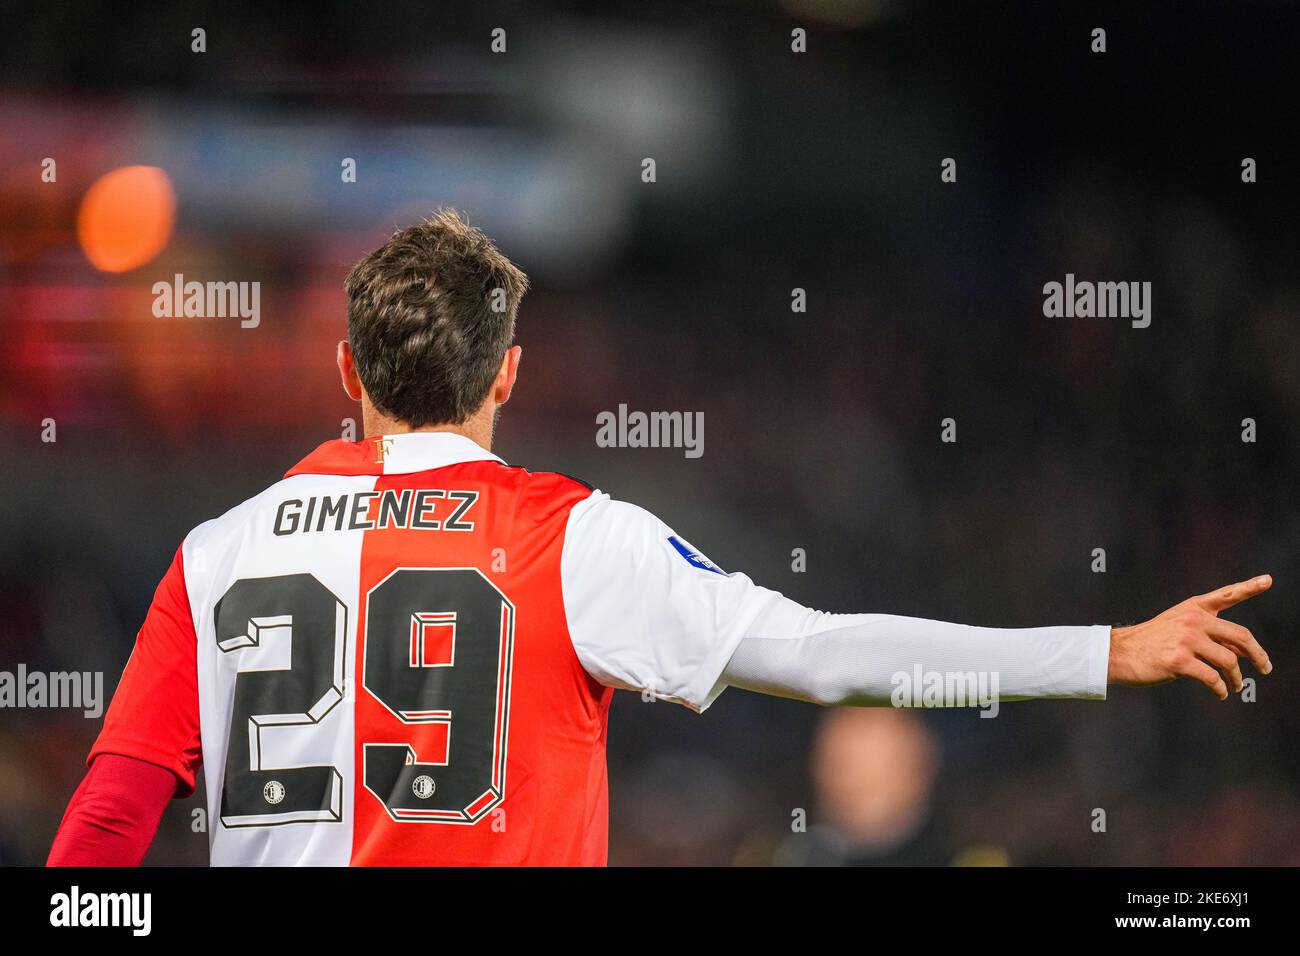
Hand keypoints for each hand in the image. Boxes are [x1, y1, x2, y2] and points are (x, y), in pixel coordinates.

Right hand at [1108, 575, 1273, 698]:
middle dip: (1258, 655)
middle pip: (1240, 636)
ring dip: (1237, 678)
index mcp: (1193, 608)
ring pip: (1229, 661)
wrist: (1119, 652)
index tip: (1268, 580)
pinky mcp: (1179, 661)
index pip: (1226, 594)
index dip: (1249, 587)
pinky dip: (1220, 690)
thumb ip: (1209, 634)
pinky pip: (1212, 678)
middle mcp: (1192, 620)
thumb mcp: (1178, 627)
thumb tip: (1241, 652)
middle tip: (1265, 668)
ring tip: (1236, 686)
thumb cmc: (1151, 642)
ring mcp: (1186, 640)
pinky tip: (1220, 694)